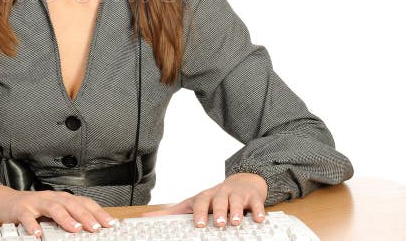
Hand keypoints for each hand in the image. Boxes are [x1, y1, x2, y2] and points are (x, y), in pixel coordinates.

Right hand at [0, 185, 117, 236]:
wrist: (5, 202)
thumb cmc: (33, 209)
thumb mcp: (53, 212)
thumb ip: (69, 217)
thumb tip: (91, 227)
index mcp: (61, 199)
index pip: (83, 202)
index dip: (98, 212)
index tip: (110, 223)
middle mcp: (51, 198)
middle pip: (71, 203)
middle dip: (85, 215)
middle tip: (96, 227)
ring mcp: (36, 202)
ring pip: (53, 207)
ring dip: (65, 218)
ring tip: (74, 228)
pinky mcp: (21, 209)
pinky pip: (27, 217)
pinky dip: (33, 225)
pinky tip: (38, 235)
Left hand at [140, 173, 267, 227]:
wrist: (243, 181)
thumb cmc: (215, 197)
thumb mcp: (194, 203)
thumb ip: (173, 212)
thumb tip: (145, 217)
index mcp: (206, 197)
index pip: (200, 202)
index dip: (198, 213)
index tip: (197, 224)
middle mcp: (220, 194)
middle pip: (218, 200)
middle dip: (218, 212)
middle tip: (218, 224)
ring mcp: (237, 195)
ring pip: (236, 201)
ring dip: (236, 211)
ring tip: (235, 222)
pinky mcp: (253, 197)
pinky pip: (257, 204)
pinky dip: (258, 211)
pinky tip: (259, 219)